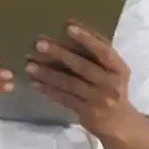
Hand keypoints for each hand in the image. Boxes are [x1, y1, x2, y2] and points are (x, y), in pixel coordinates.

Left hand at [26, 21, 134, 139]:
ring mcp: (98, 100)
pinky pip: (64, 98)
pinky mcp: (87, 112)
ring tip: (29, 65)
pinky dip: (49, 90)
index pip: (103, 51)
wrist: (119, 123)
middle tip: (39, 44)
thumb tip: (71, 26)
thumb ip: (98, 52)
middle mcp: (110, 84)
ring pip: (69, 84)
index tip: (68, 26)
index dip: (87, 38)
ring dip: (47, 74)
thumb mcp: (113, 70)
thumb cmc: (112, 87)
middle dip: (59, 53)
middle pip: (82, 66)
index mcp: (119, 68)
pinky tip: (35, 82)